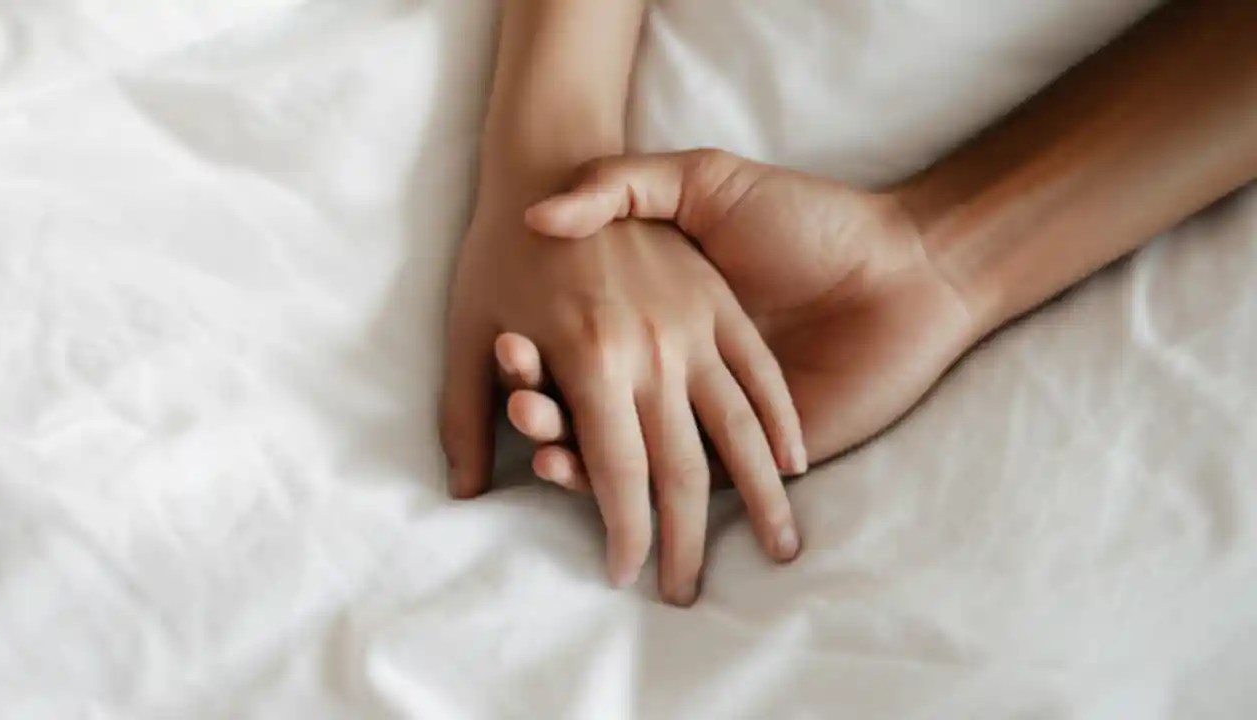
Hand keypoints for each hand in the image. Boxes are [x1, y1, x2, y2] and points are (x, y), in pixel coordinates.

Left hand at [441, 188, 805, 604]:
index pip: (617, 478)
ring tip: (782, 549)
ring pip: (740, 431)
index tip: (631, 578)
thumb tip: (464, 495)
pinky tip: (798, 462)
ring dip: (762, 498)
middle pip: (683, 471)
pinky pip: (762, 374)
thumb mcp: (464, 331)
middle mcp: (650, 351)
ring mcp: (695, 324)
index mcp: (588, 361)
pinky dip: (782, 421)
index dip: (626, 537)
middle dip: (690, 543)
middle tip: (692, 593)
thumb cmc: (496, 247)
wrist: (550, 153)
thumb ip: (466, 417)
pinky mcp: (722, 302)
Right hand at [497, 149, 978, 486]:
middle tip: (520, 407)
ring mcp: (707, 420)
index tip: (506, 351)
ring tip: (543, 455)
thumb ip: (627, 183)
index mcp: (657, 313)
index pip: (576, 345)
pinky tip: (581, 477)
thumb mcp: (705, 180)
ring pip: (622, 455)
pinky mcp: (745, 460)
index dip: (537, 354)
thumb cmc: (804, 218)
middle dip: (546, 413)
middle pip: (590, 406)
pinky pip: (677, 483)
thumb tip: (541, 211)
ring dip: (574, 461)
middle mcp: (672, 371)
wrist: (900, 269)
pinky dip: (626, 491)